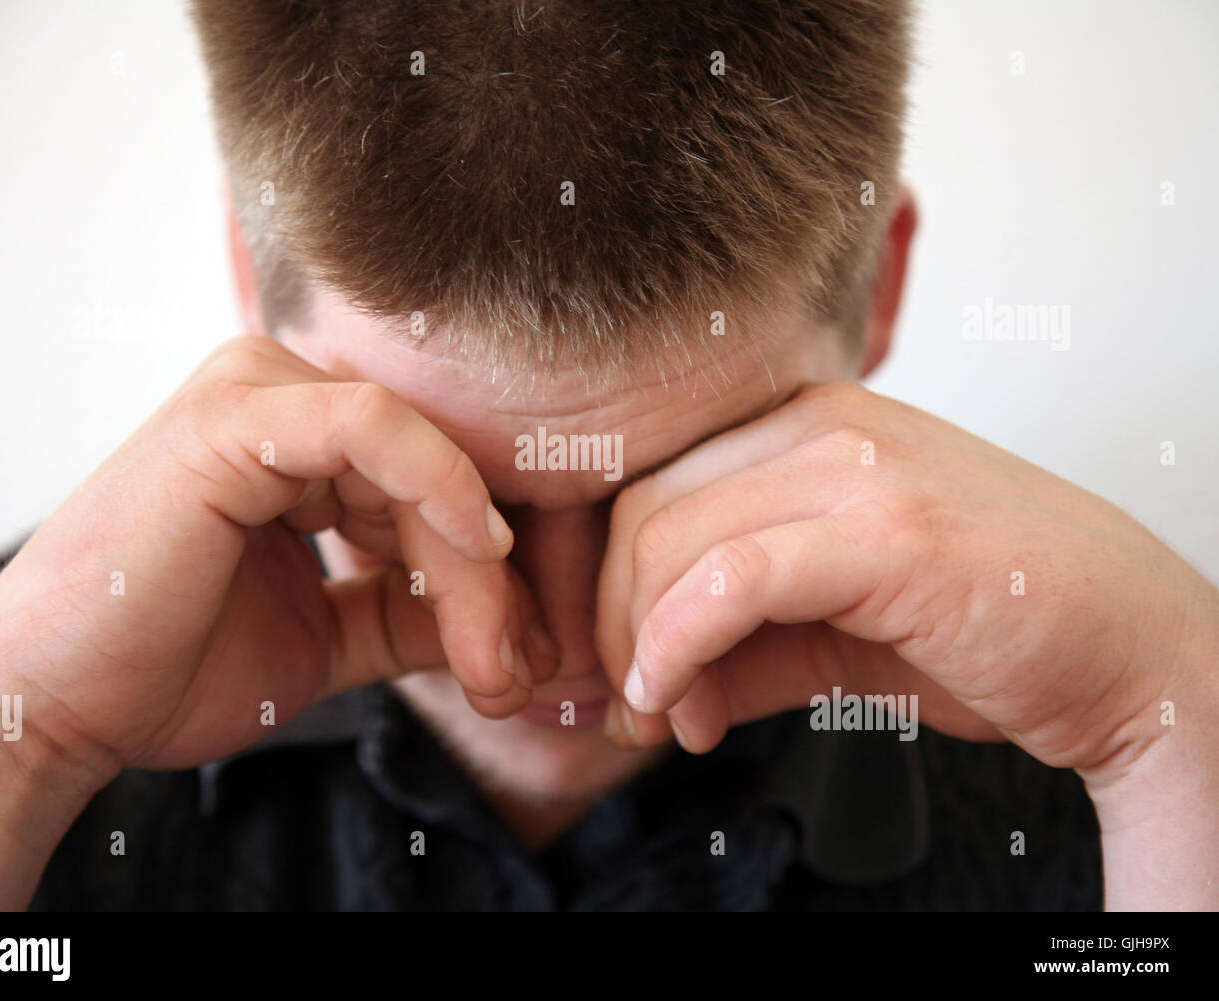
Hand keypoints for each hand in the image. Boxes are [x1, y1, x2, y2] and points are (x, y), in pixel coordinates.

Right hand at [0, 336, 555, 775]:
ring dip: (469, 567)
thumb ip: (414, 613)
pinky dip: (437, 482)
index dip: (491, 573)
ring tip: (489, 659)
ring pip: (419, 462)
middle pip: (436, 476)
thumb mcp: (331, 636)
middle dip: (490, 583)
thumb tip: (515, 631)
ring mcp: (254, 394)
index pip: (433, 488)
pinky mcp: (234, 415)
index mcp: (300, 443)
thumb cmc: (175, 665)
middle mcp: (281, 400)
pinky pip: (372, 425)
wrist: (59, 704)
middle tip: (515, 674)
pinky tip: (477, 547)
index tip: (523, 658)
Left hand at [597, 381, 1216, 790]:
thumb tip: (648, 688)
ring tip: (667, 718)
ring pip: (670, 539)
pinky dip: (678, 649)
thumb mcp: (833, 630)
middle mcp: (821, 425)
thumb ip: (739, 642)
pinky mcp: (888, 528)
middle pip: (642, 507)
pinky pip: (730, 580)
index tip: (618, 668)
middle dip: (612, 621)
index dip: (607, 584)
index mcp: (805, 426)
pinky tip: (686, 705)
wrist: (1129, 650)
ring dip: (640, 648)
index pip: (650, 484)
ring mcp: (857, 465)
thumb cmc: (989, 627)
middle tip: (634, 707)